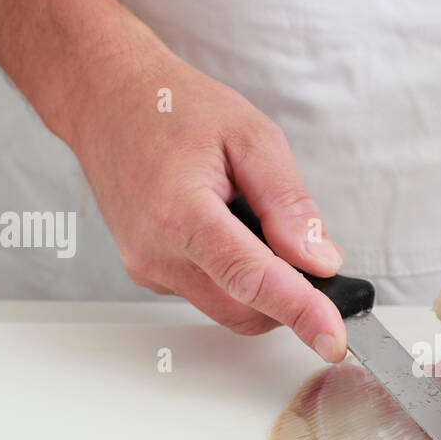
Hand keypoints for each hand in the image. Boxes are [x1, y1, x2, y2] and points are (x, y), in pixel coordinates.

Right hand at [71, 48, 347, 359]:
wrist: (106, 100)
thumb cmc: (171, 108)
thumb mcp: (251, 137)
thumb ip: (289, 203)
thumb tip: (321, 261)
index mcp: (180, 212)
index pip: (251, 280)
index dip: (301, 313)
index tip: (333, 339)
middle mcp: (156, 251)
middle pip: (245, 308)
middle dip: (288, 294)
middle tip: (307, 249)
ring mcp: (147, 268)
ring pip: (229, 308)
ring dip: (261, 283)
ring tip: (253, 219)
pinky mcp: (148, 273)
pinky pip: (208, 293)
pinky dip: (235, 275)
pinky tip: (226, 226)